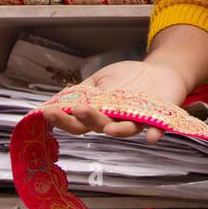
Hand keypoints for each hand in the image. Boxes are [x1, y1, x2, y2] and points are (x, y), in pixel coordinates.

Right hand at [42, 60, 187, 143]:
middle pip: (99, 126)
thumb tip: (54, 99)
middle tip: (77, 109)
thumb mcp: (100, 80)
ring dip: (117, 130)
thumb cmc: (127, 77)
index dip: (63, 119)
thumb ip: (82, 91)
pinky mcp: (159, 117)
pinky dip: (155, 133)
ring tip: (108, 128)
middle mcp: (116, 121)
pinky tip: (151, 137)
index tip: (47, 112)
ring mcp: (137, 120)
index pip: (78, 122)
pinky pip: (157, 128)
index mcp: (99, 114)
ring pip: (125, 129)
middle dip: (87, 119)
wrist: (159, 71)